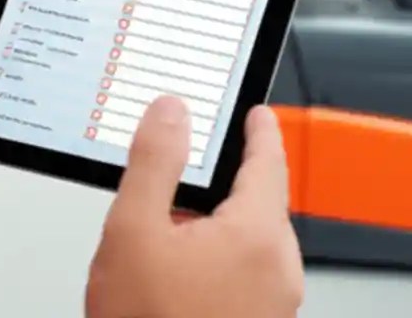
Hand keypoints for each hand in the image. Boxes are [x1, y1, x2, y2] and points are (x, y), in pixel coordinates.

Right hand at [86, 97, 303, 317]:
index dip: (259, 130)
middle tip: (187, 171)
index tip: (257, 112)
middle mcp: (278, 269)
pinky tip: (175, 279)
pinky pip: (246, 277)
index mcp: (257, 235)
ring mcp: (274, 305)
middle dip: (224, 184)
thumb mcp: (133, 233)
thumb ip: (154, 164)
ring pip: (250, 244)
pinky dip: (218, 262)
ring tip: (164, 237)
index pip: (268, 161)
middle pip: (259, 204)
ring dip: (216, 228)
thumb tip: (170, 114)